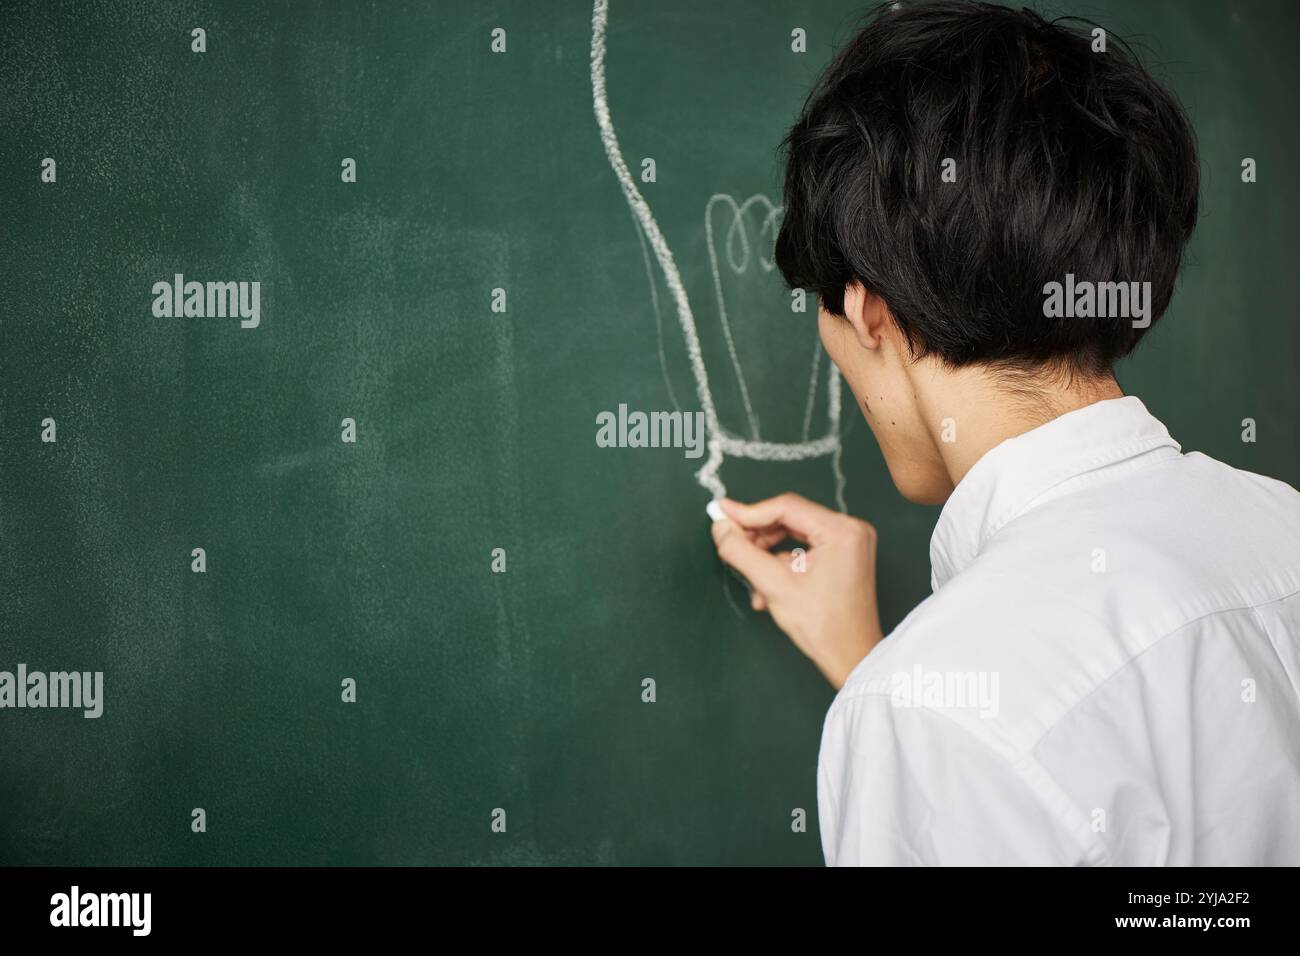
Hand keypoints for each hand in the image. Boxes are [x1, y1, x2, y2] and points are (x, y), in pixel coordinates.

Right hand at [710, 493, 883, 688]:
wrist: (851, 658)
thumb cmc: (824, 627)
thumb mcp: (774, 586)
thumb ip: (742, 553)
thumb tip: (720, 527)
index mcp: (841, 530)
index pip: (785, 508)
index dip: (749, 512)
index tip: (720, 514)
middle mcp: (850, 529)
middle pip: (789, 519)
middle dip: (758, 537)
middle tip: (730, 547)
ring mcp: (849, 543)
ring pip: (793, 535)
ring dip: (767, 555)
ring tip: (752, 581)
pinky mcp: (843, 556)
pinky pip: (804, 548)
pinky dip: (782, 564)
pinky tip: (767, 589)